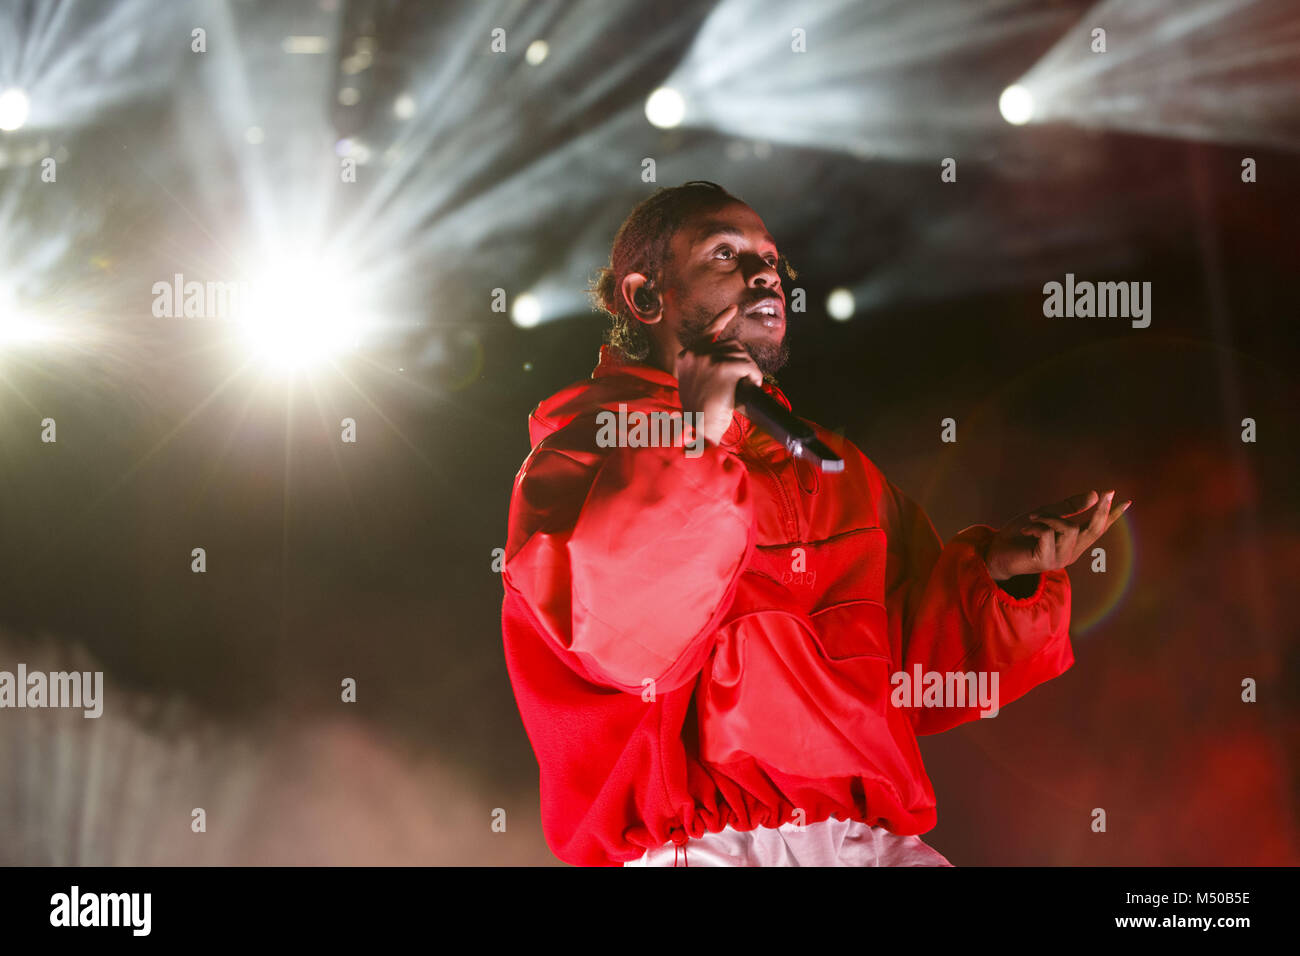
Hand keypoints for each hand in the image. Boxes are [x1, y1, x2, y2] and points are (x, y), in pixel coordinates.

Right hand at [675, 304, 762, 445]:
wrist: (697, 429)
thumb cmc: (699, 414)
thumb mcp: (694, 385)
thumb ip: (703, 368)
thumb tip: (729, 357)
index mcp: (686, 356)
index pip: (708, 332)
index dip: (722, 320)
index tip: (733, 309)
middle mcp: (695, 353)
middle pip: (732, 345)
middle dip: (742, 362)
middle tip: (742, 382)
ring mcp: (708, 359)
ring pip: (742, 355)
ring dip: (749, 371)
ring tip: (743, 388)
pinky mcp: (723, 367)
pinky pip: (749, 366)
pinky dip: (755, 377)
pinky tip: (750, 386)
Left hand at [984, 489, 1131, 580]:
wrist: (995, 551)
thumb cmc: (1020, 534)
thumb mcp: (1045, 515)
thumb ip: (1068, 508)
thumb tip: (1095, 494)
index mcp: (1073, 542)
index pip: (1097, 528)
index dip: (1112, 515)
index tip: (1127, 501)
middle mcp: (1070, 552)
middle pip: (1093, 530)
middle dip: (1101, 510)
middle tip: (1106, 492)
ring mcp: (1059, 559)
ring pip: (1068, 528)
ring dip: (1049, 517)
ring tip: (1032, 519)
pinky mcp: (1045, 561)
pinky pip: (1048, 534)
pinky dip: (1036, 526)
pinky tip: (1025, 530)